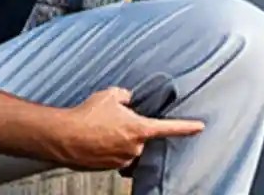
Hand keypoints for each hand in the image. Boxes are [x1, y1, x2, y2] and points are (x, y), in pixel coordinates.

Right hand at [52, 87, 203, 170]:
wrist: (63, 136)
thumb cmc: (87, 115)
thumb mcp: (111, 95)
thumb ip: (127, 96)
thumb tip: (130, 99)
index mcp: (140, 129)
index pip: (169, 128)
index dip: (186, 127)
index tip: (199, 128)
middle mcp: (134, 148)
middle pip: (144, 139)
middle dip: (134, 129)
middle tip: (116, 121)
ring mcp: (121, 160)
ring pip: (130, 150)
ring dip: (121, 141)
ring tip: (103, 131)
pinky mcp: (108, 168)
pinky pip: (116, 157)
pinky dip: (110, 149)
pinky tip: (97, 140)